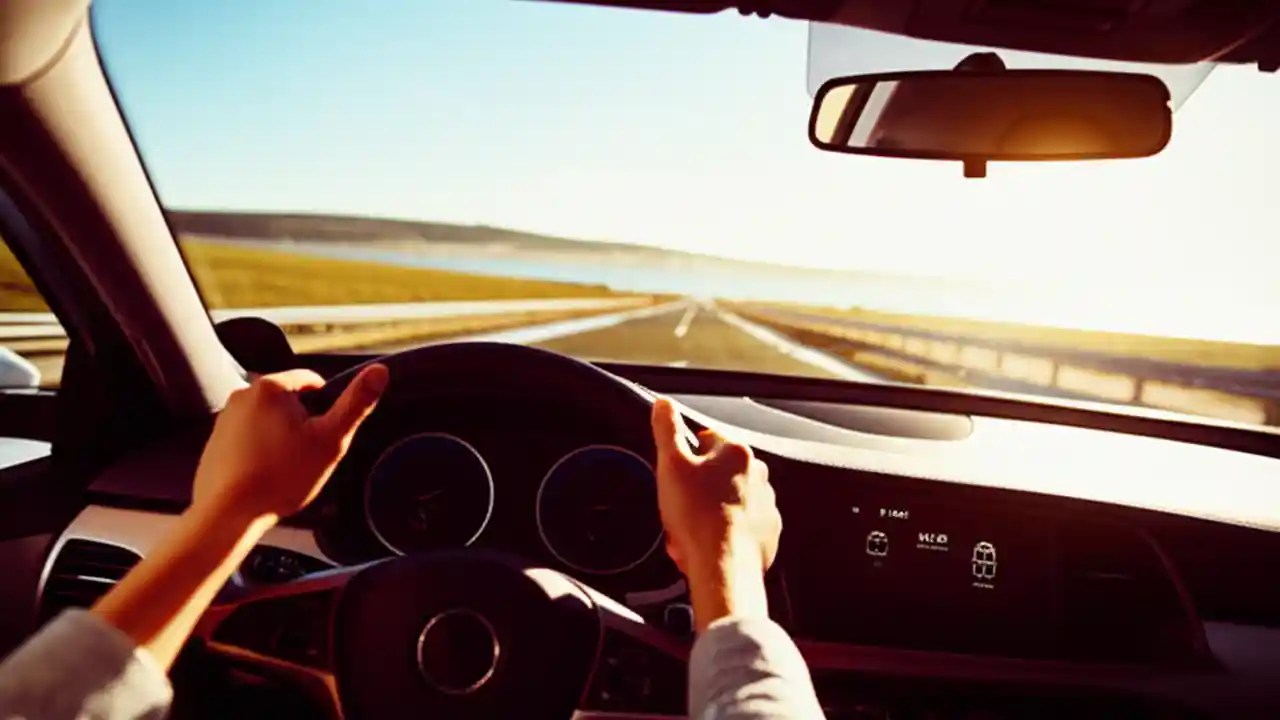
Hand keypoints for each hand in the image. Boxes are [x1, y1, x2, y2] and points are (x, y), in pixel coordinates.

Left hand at [192, 364, 388, 523]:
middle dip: (301, 424)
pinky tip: (264, 475)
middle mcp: (243, 394)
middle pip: (289, 402)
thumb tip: (381, 370)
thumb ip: (357, 404)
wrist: (229, 513)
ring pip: (268, 421)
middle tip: (307, 455)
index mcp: (272, 387)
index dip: (327, 407)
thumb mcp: (331, 440)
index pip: (313, 381)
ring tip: (285, 469)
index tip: (326, 434)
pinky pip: (247, 439)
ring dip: (280, 438)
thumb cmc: (283, 476)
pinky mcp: (214, 442)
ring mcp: (224, 418)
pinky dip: (259, 452)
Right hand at [651, 397, 779, 629]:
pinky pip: (743, 525)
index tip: (675, 478)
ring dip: (711, 511)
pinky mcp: (769, 532)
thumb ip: (666, 429)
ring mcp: (766, 504)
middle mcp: (758, 473)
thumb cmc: (697, 516)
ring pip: (730, 500)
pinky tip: (708, 543)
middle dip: (698, 489)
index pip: (706, 441)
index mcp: (736, 452)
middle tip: (680, 508)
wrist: (724, 565)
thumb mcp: (671, 465)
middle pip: (718, 472)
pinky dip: (727, 532)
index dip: (685, 459)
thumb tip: (663, 404)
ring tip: (691, 531)